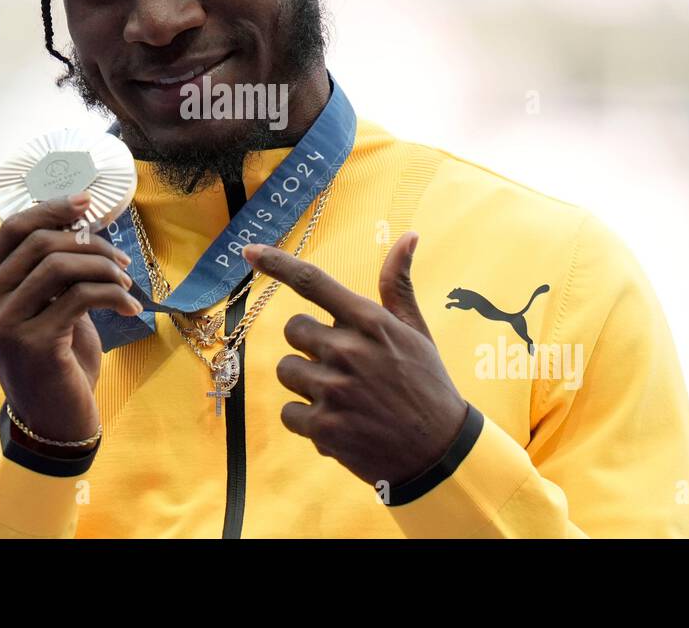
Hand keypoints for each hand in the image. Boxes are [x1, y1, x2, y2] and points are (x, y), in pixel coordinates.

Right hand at [0, 192, 141, 453]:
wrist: (55, 422)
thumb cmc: (57, 361)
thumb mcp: (49, 309)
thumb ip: (52, 271)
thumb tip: (82, 223)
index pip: (11, 229)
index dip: (51, 209)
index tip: (88, 203)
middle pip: (38, 241)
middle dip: (89, 243)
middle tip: (122, 260)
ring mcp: (3, 324)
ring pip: (59, 264)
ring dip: (104, 268)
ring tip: (127, 284)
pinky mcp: (32, 343)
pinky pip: (80, 296)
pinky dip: (113, 295)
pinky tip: (131, 308)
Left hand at [242, 232, 468, 488]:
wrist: (440, 453)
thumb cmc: (426, 385)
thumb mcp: (416, 332)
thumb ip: (398, 285)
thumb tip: (408, 236)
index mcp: (371, 322)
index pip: (313, 282)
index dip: (276, 263)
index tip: (248, 251)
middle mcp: (349, 350)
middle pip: (292, 329)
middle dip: (308, 344)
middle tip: (339, 363)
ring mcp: (334, 390)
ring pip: (287, 370)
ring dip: (305, 383)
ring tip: (342, 397)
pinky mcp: (325, 428)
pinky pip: (289, 412)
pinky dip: (306, 420)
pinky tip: (338, 423)